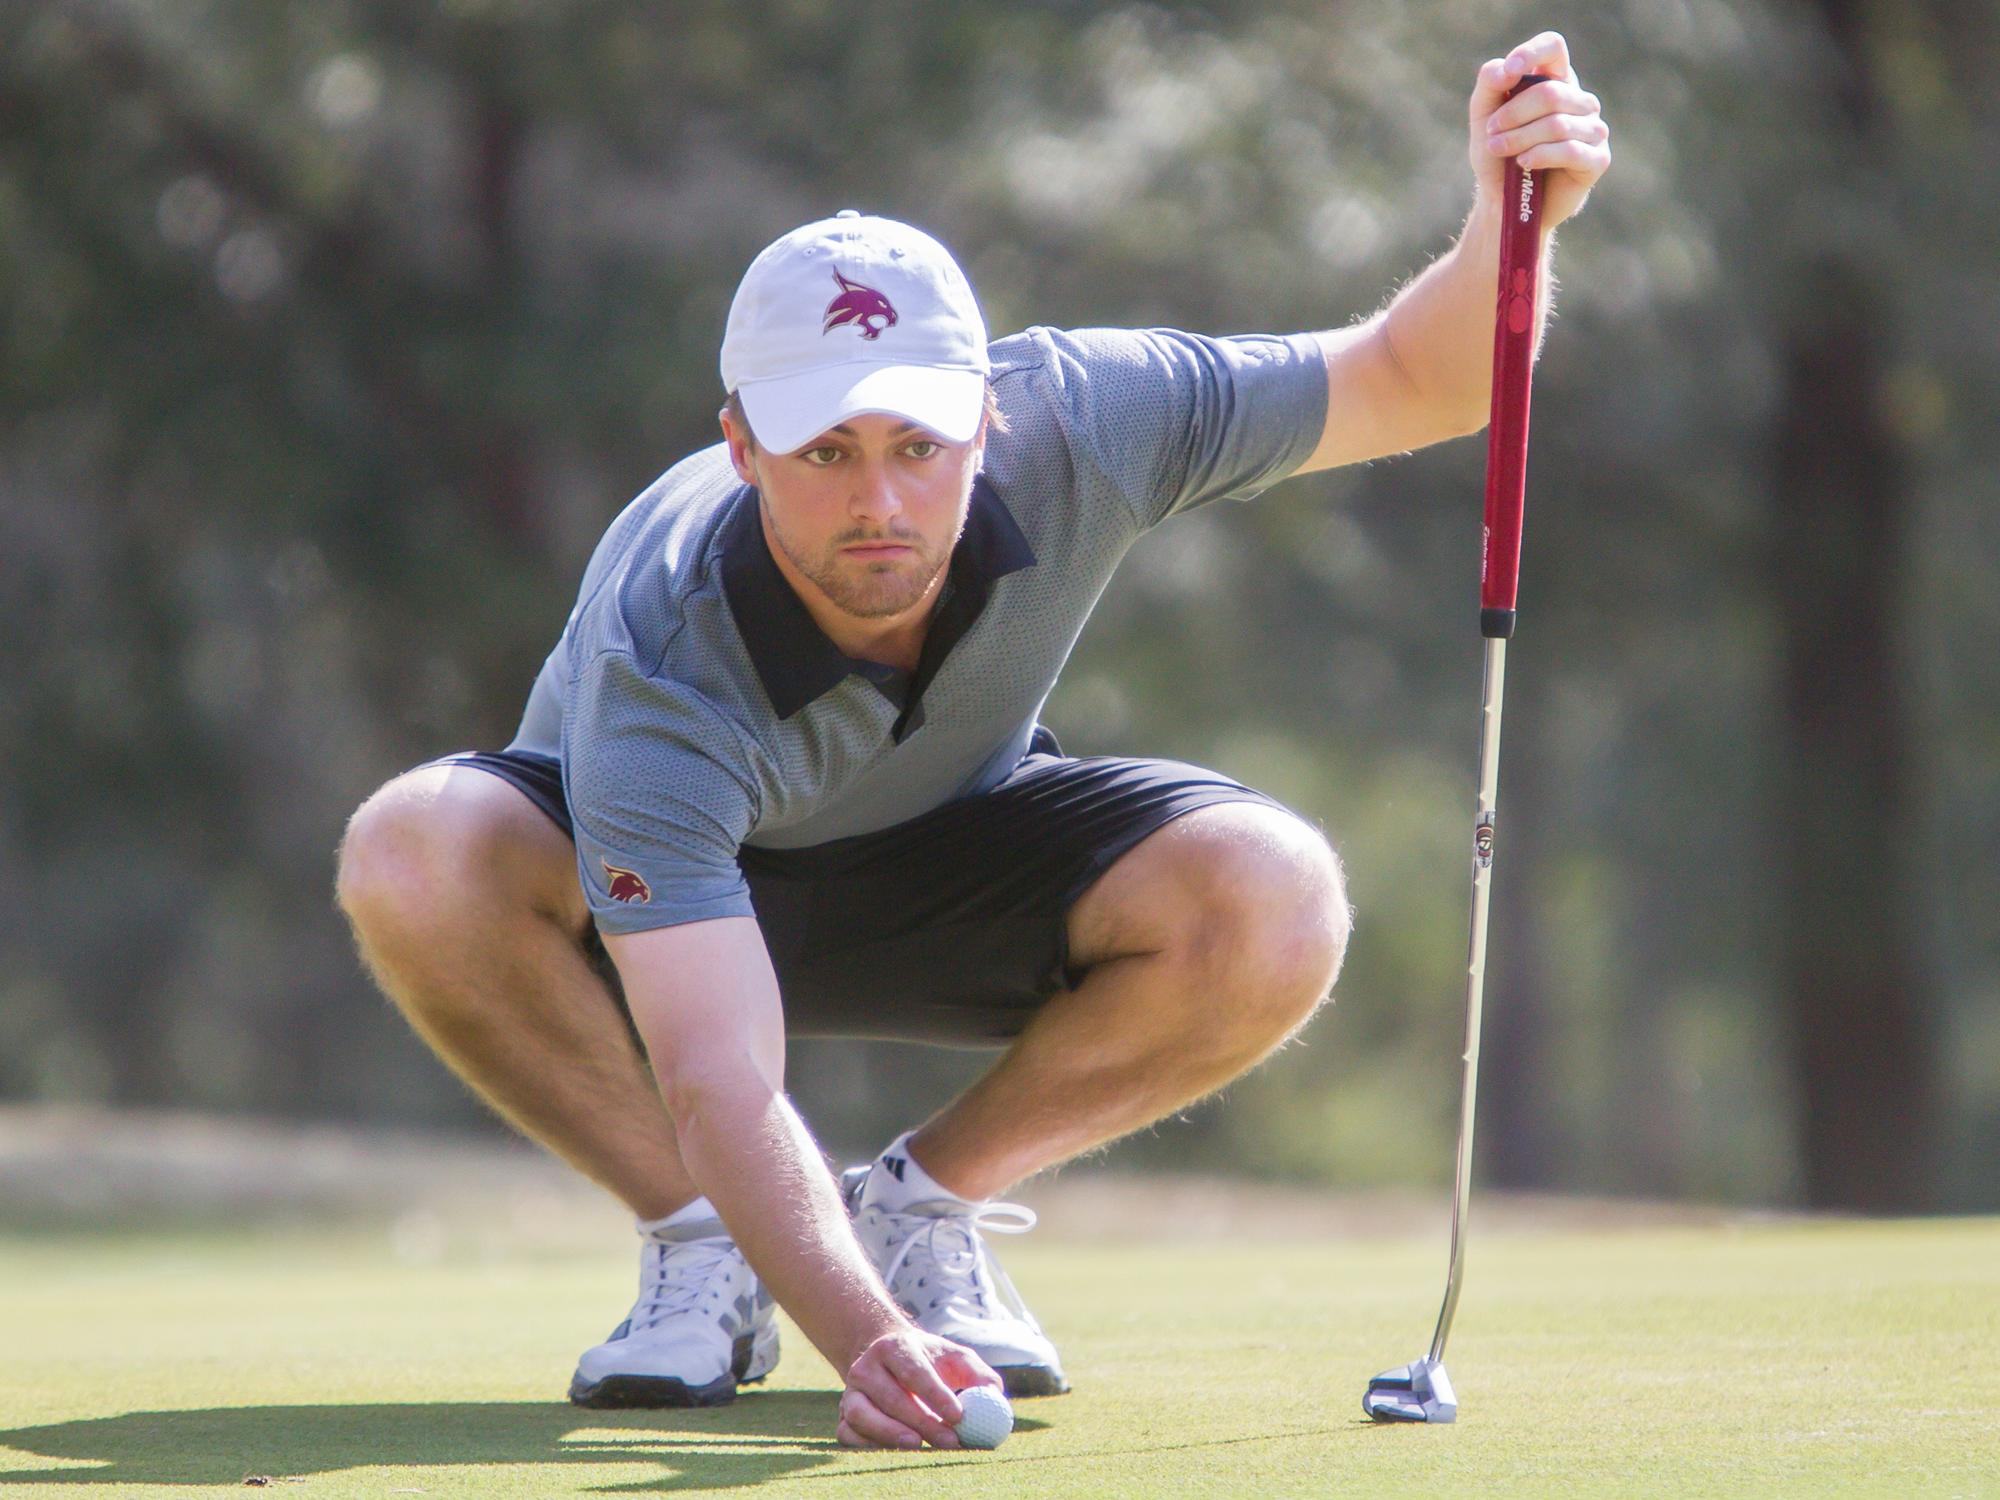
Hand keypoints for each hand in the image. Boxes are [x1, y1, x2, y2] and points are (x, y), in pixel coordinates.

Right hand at [836, 1329, 1002, 1449]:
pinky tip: (892, 1449)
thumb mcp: (954, 1357)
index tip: (959, 1415)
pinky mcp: (843, 1413)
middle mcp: (867, 1366)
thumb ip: (978, 1375)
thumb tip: (995, 1395)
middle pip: (891, 1396)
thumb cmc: (928, 1361)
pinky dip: (865, 1444)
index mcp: (896, 1347)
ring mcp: (850, 1390)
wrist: (886, 1357)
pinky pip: (847, 1432)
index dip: (936, 1394)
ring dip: (889, 1433)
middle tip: (949, 1441)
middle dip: (922, 1421)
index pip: (915, 1370)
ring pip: (862, 1414)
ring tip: (918, 1446)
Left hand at [1467, 31, 1610, 229]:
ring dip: (1520, 139)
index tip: (1510, 72)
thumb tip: (1508, 68)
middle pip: (1550, 93)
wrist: (1505, 202)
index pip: (1553, 47)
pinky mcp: (1597, 159)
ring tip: (1500, 151)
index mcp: (1555, 81)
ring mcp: (1594, 129)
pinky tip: (1523, 164)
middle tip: (1491, 135)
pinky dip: (1540, 156)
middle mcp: (1580, 101)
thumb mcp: (1484, 117)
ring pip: (1557, 124)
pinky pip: (1570, 150)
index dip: (1531, 53)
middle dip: (1513, 116)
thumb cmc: (1497, 155)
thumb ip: (1490, 84)